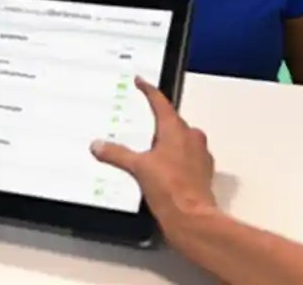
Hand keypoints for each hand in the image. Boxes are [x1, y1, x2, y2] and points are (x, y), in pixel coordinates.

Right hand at [90, 77, 216, 235]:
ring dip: (167, 141)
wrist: (191, 218)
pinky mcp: (202, 172)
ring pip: (182, 139)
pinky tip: (163, 171)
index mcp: (176, 129)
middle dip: (157, 121)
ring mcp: (199, 155)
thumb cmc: (172, 190)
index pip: (161, 102)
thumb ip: (116, 154)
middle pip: (172, 120)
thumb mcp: (137, 168)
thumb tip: (99, 145)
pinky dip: (175, 159)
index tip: (142, 83)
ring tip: (150, 151)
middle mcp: (191, 138)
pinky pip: (188, 157)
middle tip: (143, 121)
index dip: (149, 90)